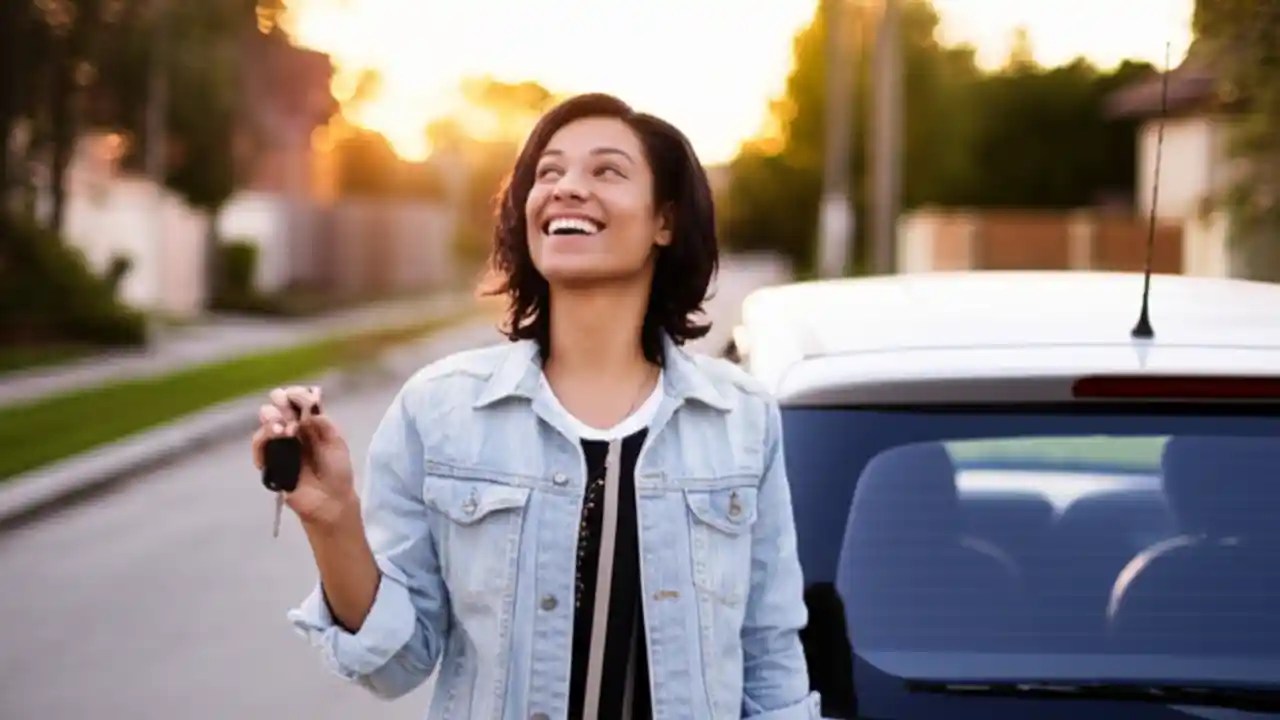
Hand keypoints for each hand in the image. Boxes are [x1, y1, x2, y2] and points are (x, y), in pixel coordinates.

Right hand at [251, 385, 357, 529]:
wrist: (331, 500)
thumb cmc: (336, 471)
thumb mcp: (336, 442)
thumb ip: (323, 424)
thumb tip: (307, 410)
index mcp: (309, 423)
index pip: (296, 400)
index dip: (296, 394)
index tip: (300, 395)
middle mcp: (292, 430)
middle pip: (277, 406)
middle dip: (280, 401)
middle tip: (287, 408)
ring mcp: (280, 445)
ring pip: (265, 422)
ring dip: (272, 418)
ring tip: (286, 428)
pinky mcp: (270, 462)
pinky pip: (259, 445)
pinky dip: (264, 437)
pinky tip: (278, 436)